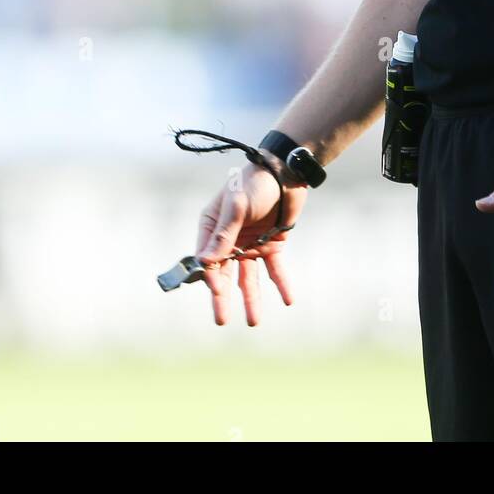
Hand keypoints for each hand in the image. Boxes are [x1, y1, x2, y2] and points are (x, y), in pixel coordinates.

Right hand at [193, 161, 306, 325]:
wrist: (286, 172)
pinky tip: (288, 299)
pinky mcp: (272, 246)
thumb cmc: (254, 183)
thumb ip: (224, 234)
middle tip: (221, 321)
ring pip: (248, 277)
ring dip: (250, 299)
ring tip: (254, 322)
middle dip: (223, 297)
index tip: (216, 292)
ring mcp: (250, 245)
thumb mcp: (237, 206)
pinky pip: (275, 270)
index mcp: (212, 227)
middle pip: (224, 274)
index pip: (207, 258)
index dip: (210, 276)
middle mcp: (229, 240)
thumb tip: (205, 262)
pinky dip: (281, 284)